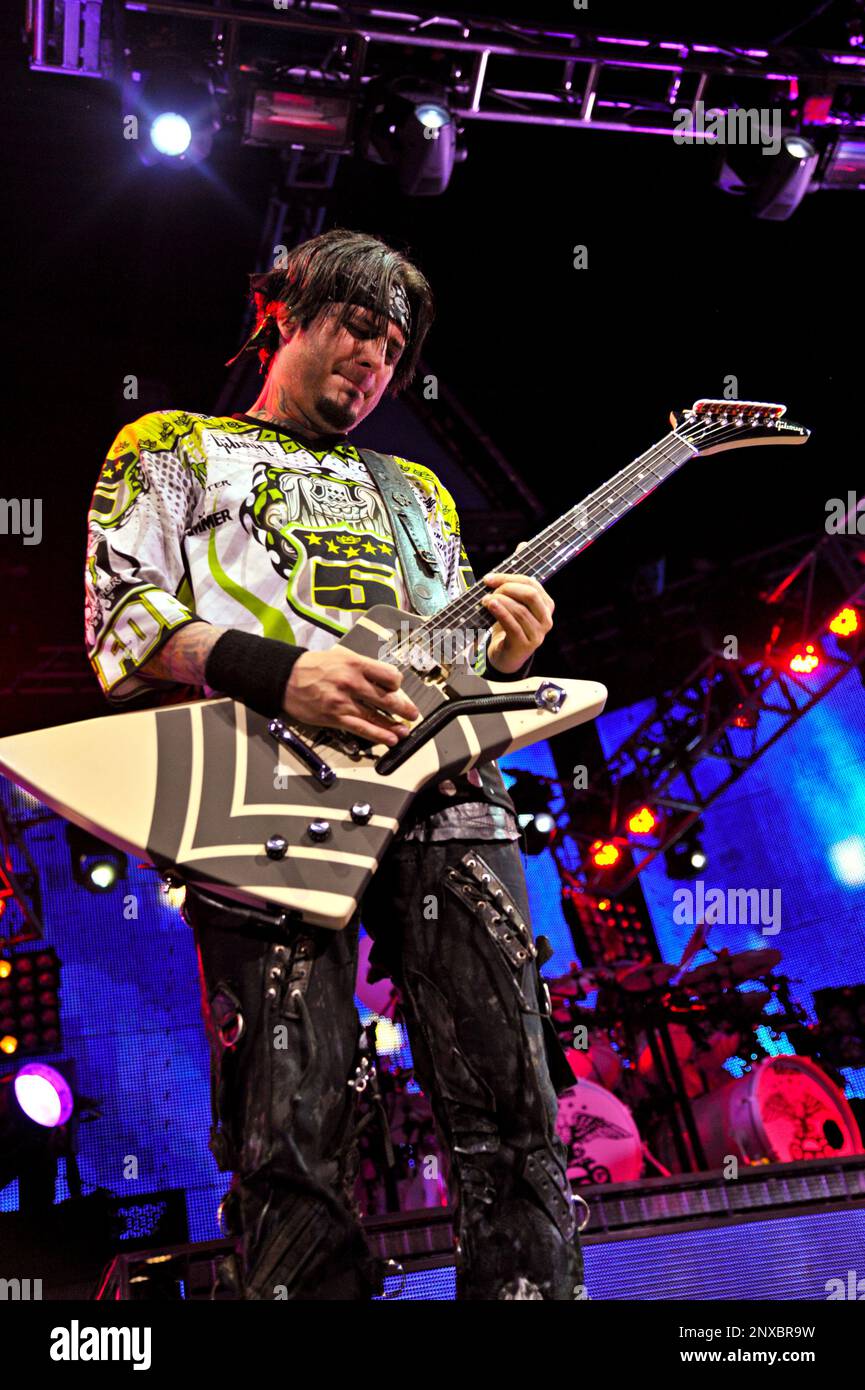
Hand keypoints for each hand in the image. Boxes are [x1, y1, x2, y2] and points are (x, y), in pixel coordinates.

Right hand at [282, 648, 419, 746]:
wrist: (285, 678)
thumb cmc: (312, 666)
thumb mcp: (340, 656)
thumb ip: (362, 667)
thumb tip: (382, 679)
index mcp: (355, 664)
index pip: (389, 676)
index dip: (397, 684)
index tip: (396, 688)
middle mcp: (352, 682)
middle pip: (387, 698)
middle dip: (403, 708)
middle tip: (412, 713)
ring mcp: (344, 702)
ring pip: (376, 716)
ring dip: (394, 726)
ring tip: (405, 730)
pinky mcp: (335, 717)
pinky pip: (362, 729)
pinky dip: (378, 735)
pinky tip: (390, 739)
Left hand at [481, 546, 553, 673]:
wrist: (506, 655)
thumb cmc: (510, 625)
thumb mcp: (515, 601)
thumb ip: (519, 575)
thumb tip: (523, 545)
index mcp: (546, 605)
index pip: (532, 583)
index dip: (510, 577)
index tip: (490, 577)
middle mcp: (546, 619)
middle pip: (530, 594)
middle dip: (507, 586)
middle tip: (489, 586)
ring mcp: (538, 634)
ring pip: (520, 609)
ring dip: (500, 601)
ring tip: (485, 599)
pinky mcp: (525, 645)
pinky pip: (513, 625)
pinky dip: (500, 613)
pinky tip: (489, 606)